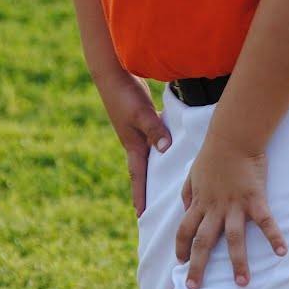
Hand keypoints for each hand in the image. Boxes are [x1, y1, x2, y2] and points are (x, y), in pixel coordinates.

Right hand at [97, 71, 170, 216]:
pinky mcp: (143, 119)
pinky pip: (155, 138)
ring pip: (151, 154)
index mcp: (133, 145)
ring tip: (166, 181)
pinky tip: (175, 146)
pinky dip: (162, 145)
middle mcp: (135, 141)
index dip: (140, 195)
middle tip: (153, 206)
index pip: (138, 176)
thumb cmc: (125, 95)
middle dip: (147, 188)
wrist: (113, 74)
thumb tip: (165, 149)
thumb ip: (154, 131)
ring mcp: (138, 131)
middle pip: (144, 170)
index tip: (141, 215)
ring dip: (156, 167)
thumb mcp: (141, 114)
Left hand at [176, 128, 286, 288]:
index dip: (181, 249)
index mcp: (199, 202)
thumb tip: (185, 210)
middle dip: (198, 267)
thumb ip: (188, 194)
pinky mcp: (255, 199)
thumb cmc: (212, 155)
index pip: (184, 231)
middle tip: (195, 288)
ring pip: (234, 238)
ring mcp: (235, 205)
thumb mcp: (192, 175)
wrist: (233, 137)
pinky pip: (265, 221)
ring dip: (237, 263)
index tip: (181, 264)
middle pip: (203, 242)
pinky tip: (282, 251)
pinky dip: (274, 237)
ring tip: (241, 283)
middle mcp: (214, 208)